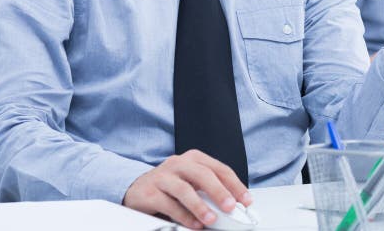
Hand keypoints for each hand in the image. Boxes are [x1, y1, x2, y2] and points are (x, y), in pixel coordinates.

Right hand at [123, 149, 250, 228]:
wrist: (137, 188)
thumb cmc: (170, 186)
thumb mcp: (192, 183)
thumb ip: (209, 191)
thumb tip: (232, 207)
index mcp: (193, 159)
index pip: (219, 169)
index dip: (234, 185)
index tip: (245, 200)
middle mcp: (178, 164)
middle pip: (202, 174)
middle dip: (219, 191)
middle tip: (230, 207)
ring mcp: (162, 177)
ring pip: (184, 189)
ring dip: (200, 206)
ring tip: (211, 219)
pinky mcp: (149, 192)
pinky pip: (168, 204)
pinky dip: (183, 215)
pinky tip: (193, 224)